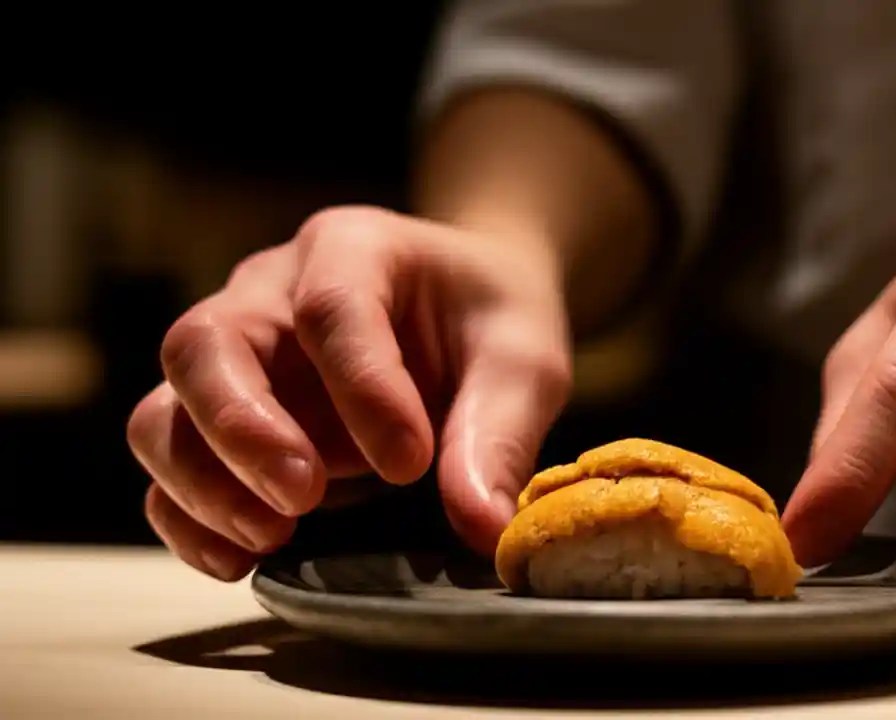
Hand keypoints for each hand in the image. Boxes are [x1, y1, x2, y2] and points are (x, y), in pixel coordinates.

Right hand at [127, 206, 571, 579]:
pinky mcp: (225, 417)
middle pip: (205, 345)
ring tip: (273, 537)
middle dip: (243, 431)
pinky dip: (187, 516)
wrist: (465, 314)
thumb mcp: (523, 364)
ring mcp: (238, 354)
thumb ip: (501, 436)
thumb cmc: (490, 324)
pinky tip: (237, 560)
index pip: (331, 308)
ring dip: (204, 481)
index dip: (363, 391)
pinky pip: (172, 462)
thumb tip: (483, 528)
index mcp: (354, 248)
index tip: (410, 466)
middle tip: (303, 500)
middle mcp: (272, 290)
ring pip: (166, 407)